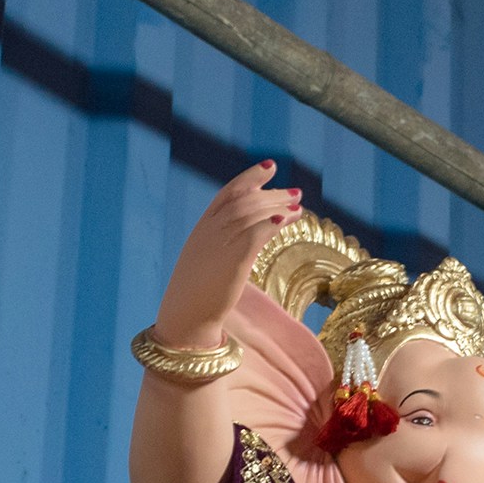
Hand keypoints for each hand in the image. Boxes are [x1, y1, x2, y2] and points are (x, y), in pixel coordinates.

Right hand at [152, 161, 301, 348]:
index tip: (269, 167)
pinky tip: (284, 222)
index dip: (250, 178)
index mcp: (204, 228)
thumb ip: (225, 242)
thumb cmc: (198, 290)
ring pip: (251, 215)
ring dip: (277, 208)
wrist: (185, 315)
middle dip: (273, 194)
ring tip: (299, 210)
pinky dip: (269, 225)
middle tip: (296, 194)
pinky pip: (253, 236)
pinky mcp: (232, 262)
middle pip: (245, 202)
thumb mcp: (208, 258)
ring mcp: (220, 245)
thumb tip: (252, 233)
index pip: (228, 193)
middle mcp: (211, 231)